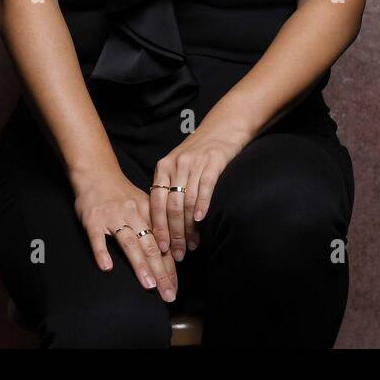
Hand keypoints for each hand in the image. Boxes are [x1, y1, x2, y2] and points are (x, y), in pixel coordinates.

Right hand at [73, 170, 177, 302]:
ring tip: (149, 284)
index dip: (170, 267)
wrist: (96, 173)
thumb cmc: (121, 194)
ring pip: (129, 242)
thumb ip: (155, 226)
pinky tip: (107, 267)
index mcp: (148, 212)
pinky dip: (102, 252)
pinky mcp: (93, 220)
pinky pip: (97, 238)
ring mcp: (112, 217)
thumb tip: (173, 251)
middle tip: (168, 294)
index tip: (174, 288)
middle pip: (150, 246)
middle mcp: (133, 214)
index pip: (162, 243)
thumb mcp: (142, 204)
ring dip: (140, 264)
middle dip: (161, 272)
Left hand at [149, 122, 251, 261]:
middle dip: (173, 234)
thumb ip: (170, 186)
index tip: (161, 248)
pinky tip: (201, 220)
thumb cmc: (201, 151)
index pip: (156, 203)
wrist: (224, 126)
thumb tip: (165, 221)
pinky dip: (202, 205)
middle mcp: (175, 165)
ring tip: (193, 245)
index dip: (158, 228)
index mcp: (163, 168)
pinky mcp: (213, 162)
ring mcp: (194, 163)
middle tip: (179, 254)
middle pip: (170, 206)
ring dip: (189, 228)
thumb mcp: (179, 165)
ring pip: (186, 201)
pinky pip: (205, 187)